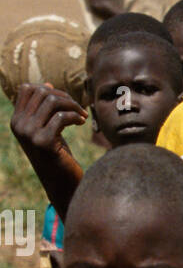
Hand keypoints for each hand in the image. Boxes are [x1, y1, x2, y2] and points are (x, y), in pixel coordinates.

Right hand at [11, 83, 86, 207]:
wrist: (62, 183)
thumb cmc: (57, 155)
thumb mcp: (47, 128)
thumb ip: (43, 109)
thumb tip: (47, 84)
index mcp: (17, 121)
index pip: (27, 88)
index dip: (49, 89)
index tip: (64, 100)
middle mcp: (19, 126)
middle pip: (42, 92)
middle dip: (64, 97)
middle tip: (78, 108)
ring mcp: (29, 134)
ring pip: (52, 102)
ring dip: (72, 105)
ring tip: (82, 115)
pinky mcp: (44, 142)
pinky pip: (61, 117)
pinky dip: (75, 117)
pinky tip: (82, 123)